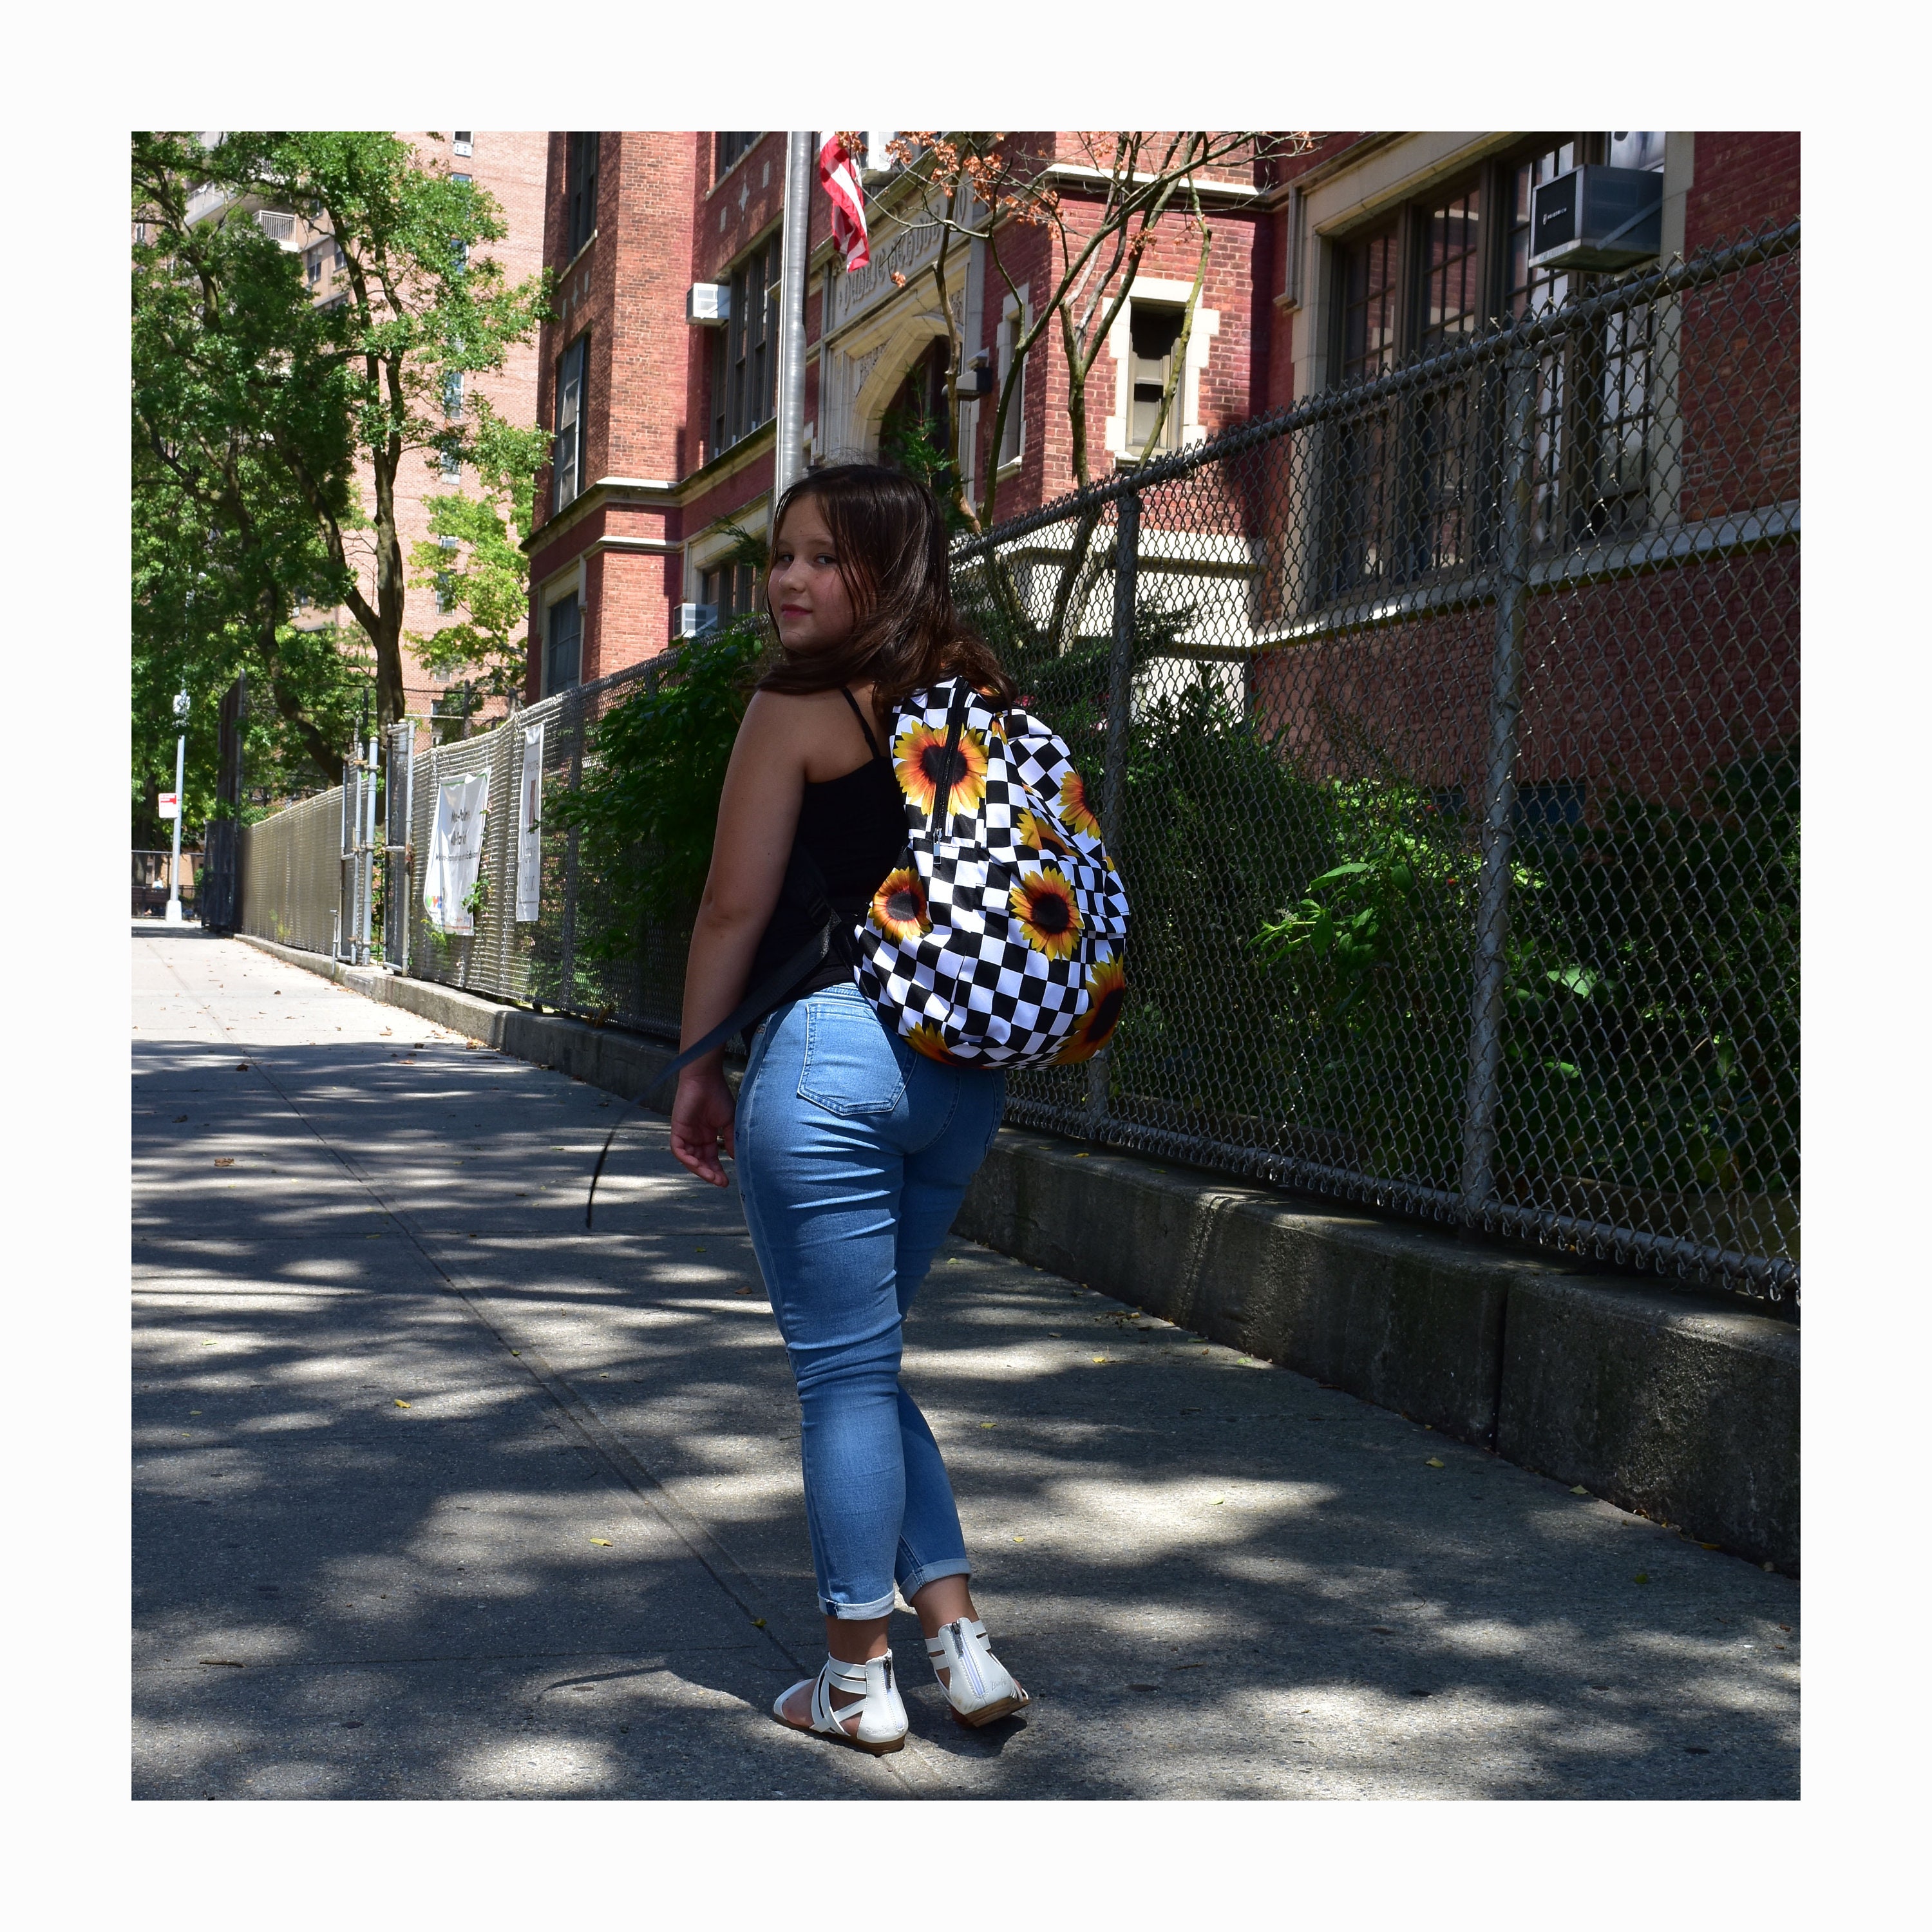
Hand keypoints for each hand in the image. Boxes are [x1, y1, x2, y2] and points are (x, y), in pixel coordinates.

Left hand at [670, 1065, 735, 1186]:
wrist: (706, 1079)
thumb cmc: (718, 1096)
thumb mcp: (729, 1122)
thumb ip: (730, 1140)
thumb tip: (736, 1159)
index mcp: (707, 1136)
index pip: (711, 1159)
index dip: (718, 1171)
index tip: (727, 1182)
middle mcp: (695, 1138)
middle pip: (700, 1162)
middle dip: (710, 1173)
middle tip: (721, 1182)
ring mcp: (685, 1134)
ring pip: (689, 1159)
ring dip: (700, 1170)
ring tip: (712, 1177)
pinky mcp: (677, 1130)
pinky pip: (679, 1150)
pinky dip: (687, 1159)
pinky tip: (697, 1165)